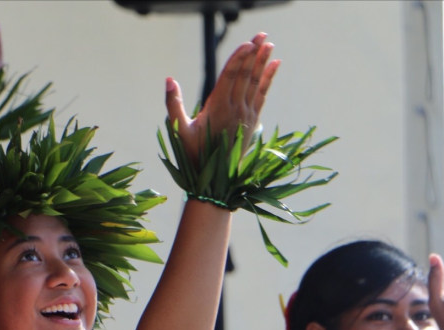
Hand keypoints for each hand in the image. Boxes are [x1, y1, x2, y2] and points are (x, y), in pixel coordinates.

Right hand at [165, 33, 277, 164]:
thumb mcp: (179, 130)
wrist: (216, 180)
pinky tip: (275, 64)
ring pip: (256, 82)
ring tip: (269, 44)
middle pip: (246, 75)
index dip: (240, 58)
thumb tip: (169, 79)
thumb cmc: (194, 154)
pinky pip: (262, 94)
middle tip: (262, 34)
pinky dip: (269, 78)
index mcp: (217, 108)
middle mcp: (235, 109)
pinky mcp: (253, 120)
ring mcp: (246, 114)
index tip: (248, 44)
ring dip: (263, 62)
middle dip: (254, 53)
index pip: (230, 76)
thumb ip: (173, 103)